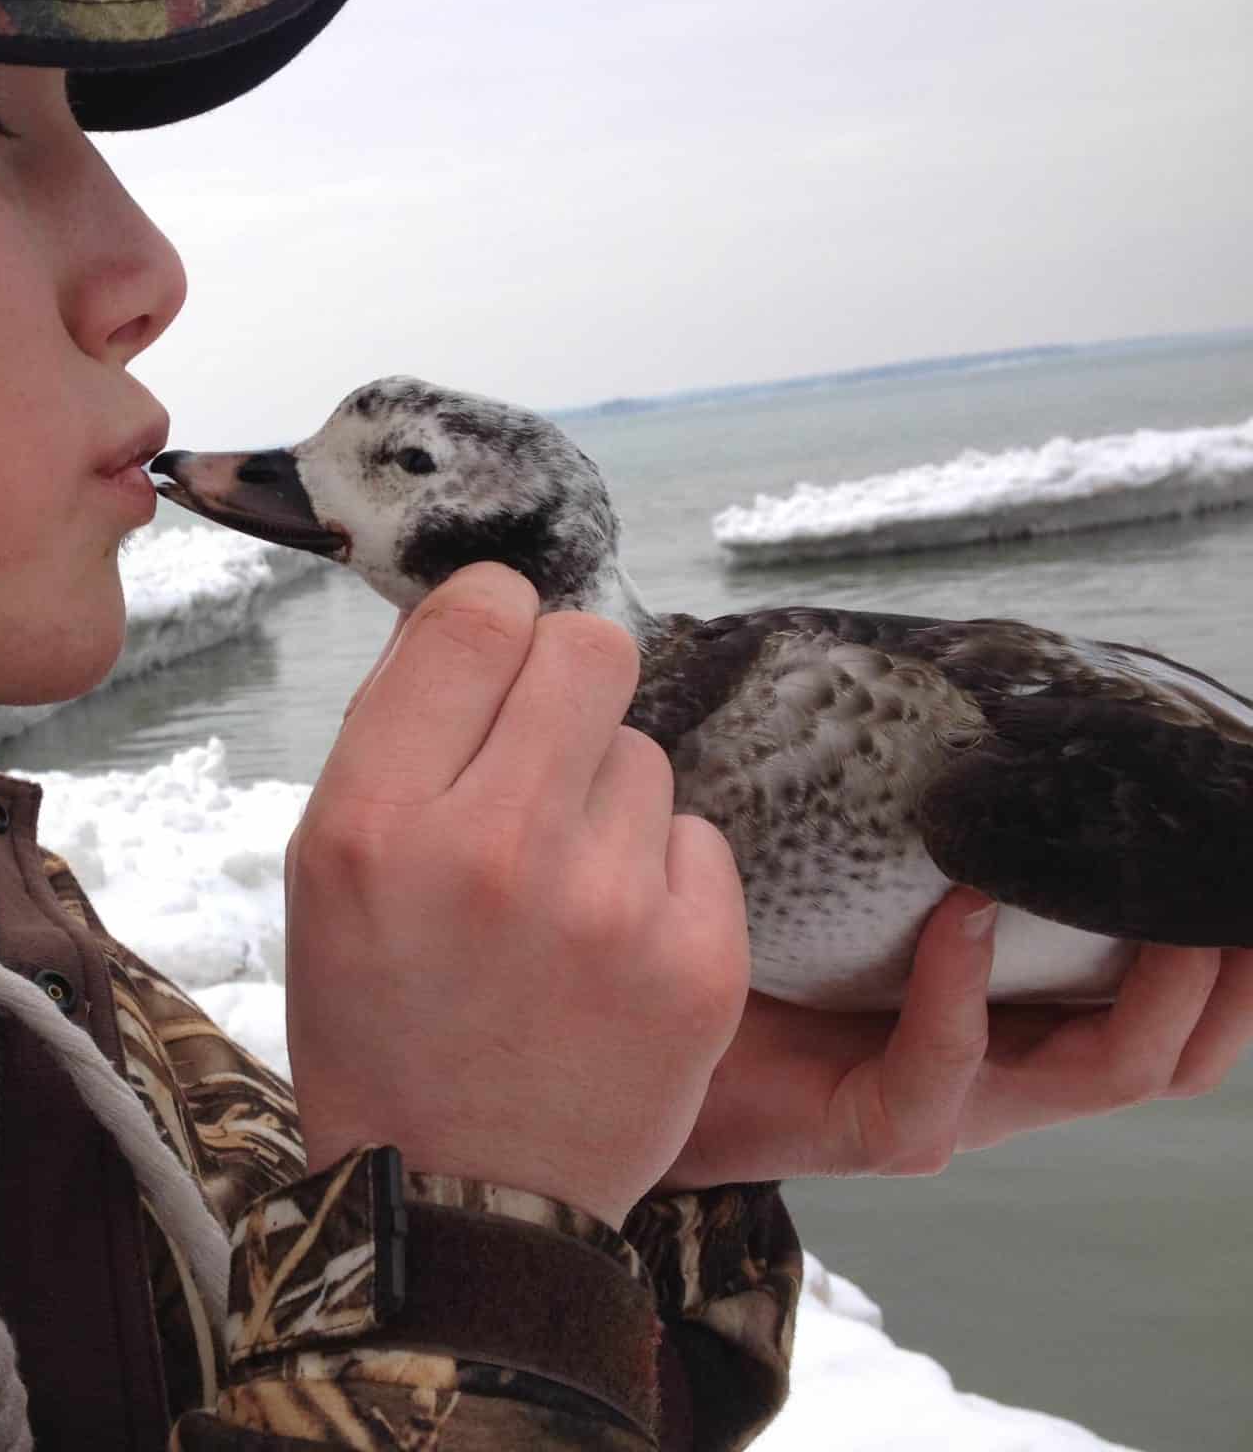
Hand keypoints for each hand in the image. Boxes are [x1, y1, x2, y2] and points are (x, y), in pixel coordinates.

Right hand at [285, 563, 751, 1228]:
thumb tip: (477, 616)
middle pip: (590, 648)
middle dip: (567, 680)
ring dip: (605, 798)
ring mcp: (608, 906)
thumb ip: (394, 736)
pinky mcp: (700, 961)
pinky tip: (615, 942)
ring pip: (645, 752)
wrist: (462, 1201)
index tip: (497, 649)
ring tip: (565, 890)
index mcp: (376, 820)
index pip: (476, 617)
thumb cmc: (380, 1027)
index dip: (495, 614)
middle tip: (544, 748)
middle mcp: (493, 846)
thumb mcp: (323, 872)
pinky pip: (697, 837)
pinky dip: (660, 876)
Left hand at [661, 887, 1252, 1187]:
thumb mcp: (850, 886)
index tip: (1242, 850)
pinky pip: (949, 1067)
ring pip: (1105, 1073)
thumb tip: (948, 703)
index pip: (1161, 1007)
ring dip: (1148, 986)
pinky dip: (963, 985)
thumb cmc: (743, 956)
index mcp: (1015, 1020)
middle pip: (1170, 1052)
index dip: (1230, 956)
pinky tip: (960, 911)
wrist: (639, 1046)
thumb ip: (910, 829)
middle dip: (1231, 979)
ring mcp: (953, 1110)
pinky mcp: (881, 1130)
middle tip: (1241, 884)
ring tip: (1159, 901)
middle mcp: (1005, 1071)